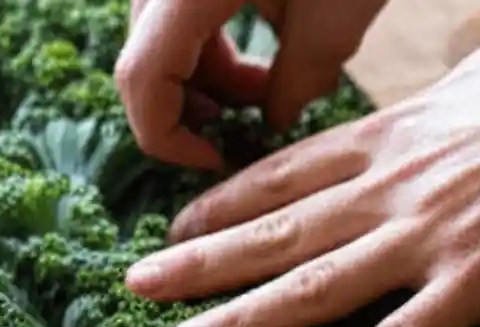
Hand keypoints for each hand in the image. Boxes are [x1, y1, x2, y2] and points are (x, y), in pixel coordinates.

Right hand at [115, 0, 386, 168]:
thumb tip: (274, 121)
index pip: (142, 82)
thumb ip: (298, 83)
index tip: (215, 158)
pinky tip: (262, 39)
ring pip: (159, 32)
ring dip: (204, 72)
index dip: (168, 138)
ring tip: (267, 83)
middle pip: (145, 56)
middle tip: (250, 120)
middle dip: (191, 103)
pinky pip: (177, 3)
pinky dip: (210, 34)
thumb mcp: (338, 16)